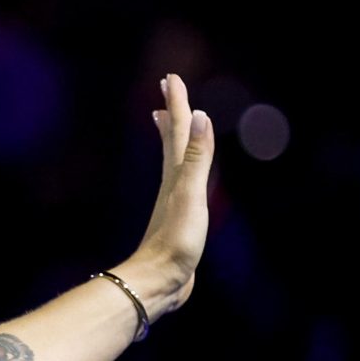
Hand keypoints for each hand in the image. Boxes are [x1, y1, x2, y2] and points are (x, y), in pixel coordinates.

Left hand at [128, 71, 214, 311]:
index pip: (178, 131)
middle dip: (172, 113)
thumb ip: (196, 158)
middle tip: (166, 89)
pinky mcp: (180, 219)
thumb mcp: (191, 195)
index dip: (177, 103)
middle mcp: (172, 183)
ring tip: (166, 121)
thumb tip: (200, 116)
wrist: (159, 282)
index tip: (170, 78)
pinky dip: (183, 168)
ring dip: (173, 137)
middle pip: (173, 140)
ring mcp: (175, 201)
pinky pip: (183, 183)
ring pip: (174, 160)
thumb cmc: (175, 241)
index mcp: (176, 175)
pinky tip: (183, 173)